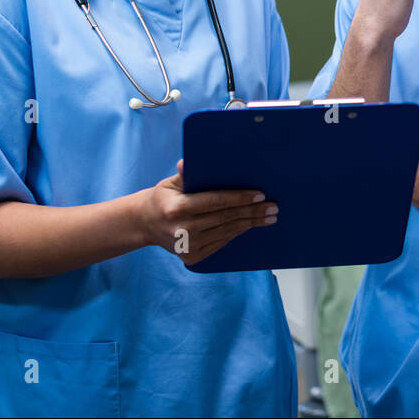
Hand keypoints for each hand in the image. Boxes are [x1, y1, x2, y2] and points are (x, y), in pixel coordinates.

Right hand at [135, 160, 277, 265]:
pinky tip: (250, 225)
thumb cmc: (163, 198)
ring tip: (268, 217)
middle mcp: (182, 230)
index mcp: (177, 208)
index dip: (239, 198)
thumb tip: (188, 162)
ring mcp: (188, 246)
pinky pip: (221, 243)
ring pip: (226, 232)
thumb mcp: (170, 183)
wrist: (145, 224)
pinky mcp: (192, 257)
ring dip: (250, 224)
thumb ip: (186, 174)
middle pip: (225, 218)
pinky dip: (237, 233)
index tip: (260, 195)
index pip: (215, 202)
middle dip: (252, 212)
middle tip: (273, 207)